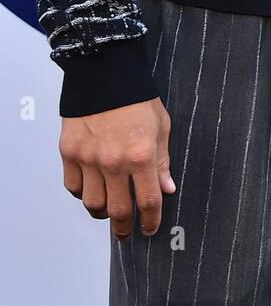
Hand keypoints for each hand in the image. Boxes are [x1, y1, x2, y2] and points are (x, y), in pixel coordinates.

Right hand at [59, 98, 175, 239]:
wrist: (105, 72)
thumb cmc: (136, 97)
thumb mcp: (161, 126)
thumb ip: (163, 160)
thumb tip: (166, 189)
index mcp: (141, 155)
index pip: (148, 202)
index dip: (151, 221)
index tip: (150, 227)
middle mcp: (114, 162)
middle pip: (118, 211)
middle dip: (124, 228)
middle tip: (126, 232)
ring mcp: (89, 158)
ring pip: (92, 204)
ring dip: (102, 213)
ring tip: (108, 212)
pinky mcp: (69, 152)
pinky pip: (74, 187)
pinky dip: (82, 194)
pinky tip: (91, 190)